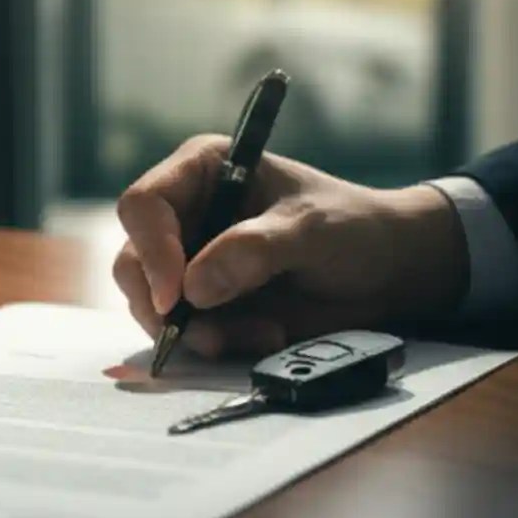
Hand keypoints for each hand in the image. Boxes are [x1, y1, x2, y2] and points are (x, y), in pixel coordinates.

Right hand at [112, 135, 469, 356]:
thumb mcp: (311, 230)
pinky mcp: (203, 306)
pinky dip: (215, 346)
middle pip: (132, 263)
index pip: (143, 206)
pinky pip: (183, 335)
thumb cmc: (351, 229)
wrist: (385, 272)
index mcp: (200, 172)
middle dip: (165, 307)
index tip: (177, 297)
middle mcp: (184, 215)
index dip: (150, 250)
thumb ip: (254, 250)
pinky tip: (264, 337)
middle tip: (209, 336)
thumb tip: (194, 287)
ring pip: (153, 307)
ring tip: (262, 334)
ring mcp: (189, 264)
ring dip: (199, 333)